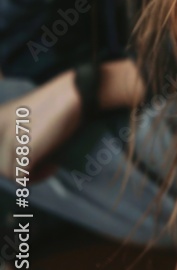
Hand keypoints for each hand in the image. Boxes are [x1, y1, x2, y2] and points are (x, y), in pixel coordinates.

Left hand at [0, 60, 145, 181]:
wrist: (76, 92)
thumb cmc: (60, 103)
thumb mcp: (30, 117)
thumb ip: (18, 134)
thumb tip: (19, 159)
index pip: (1, 150)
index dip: (14, 159)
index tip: (33, 159)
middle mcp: (0, 125)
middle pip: (2, 164)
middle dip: (21, 168)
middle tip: (43, 163)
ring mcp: (10, 138)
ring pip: (10, 172)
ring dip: (30, 174)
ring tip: (49, 163)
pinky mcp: (23, 149)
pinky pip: (22, 177)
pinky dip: (38, 177)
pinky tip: (52, 165)